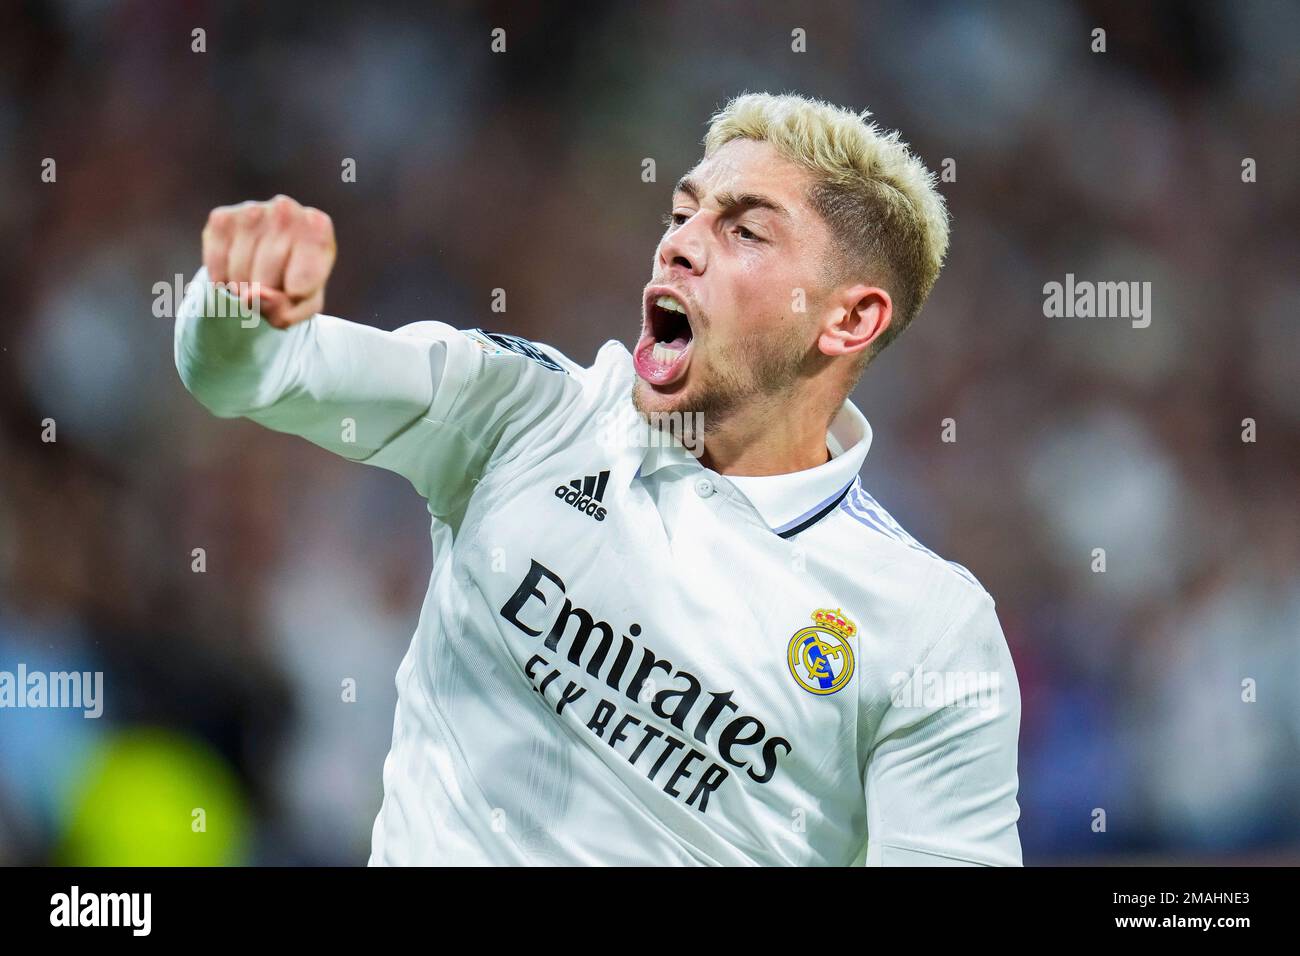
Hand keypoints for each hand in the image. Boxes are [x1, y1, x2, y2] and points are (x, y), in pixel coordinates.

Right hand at [201, 195, 335, 328]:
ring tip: (255, 278)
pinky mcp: (222, 218)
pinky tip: (235, 271)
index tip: (296, 290)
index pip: (301, 284)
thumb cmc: (298, 280)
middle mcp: (286, 210)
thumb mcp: (305, 303)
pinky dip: (222, 280)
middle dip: (265, 296)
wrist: (272, 255)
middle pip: (266, 281)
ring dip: (242, 290)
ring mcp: (252, 210)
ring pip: (239, 274)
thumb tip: (252, 294)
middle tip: (273, 285)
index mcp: (318, 227)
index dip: (292, 299)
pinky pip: (216, 264)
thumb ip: (288, 310)